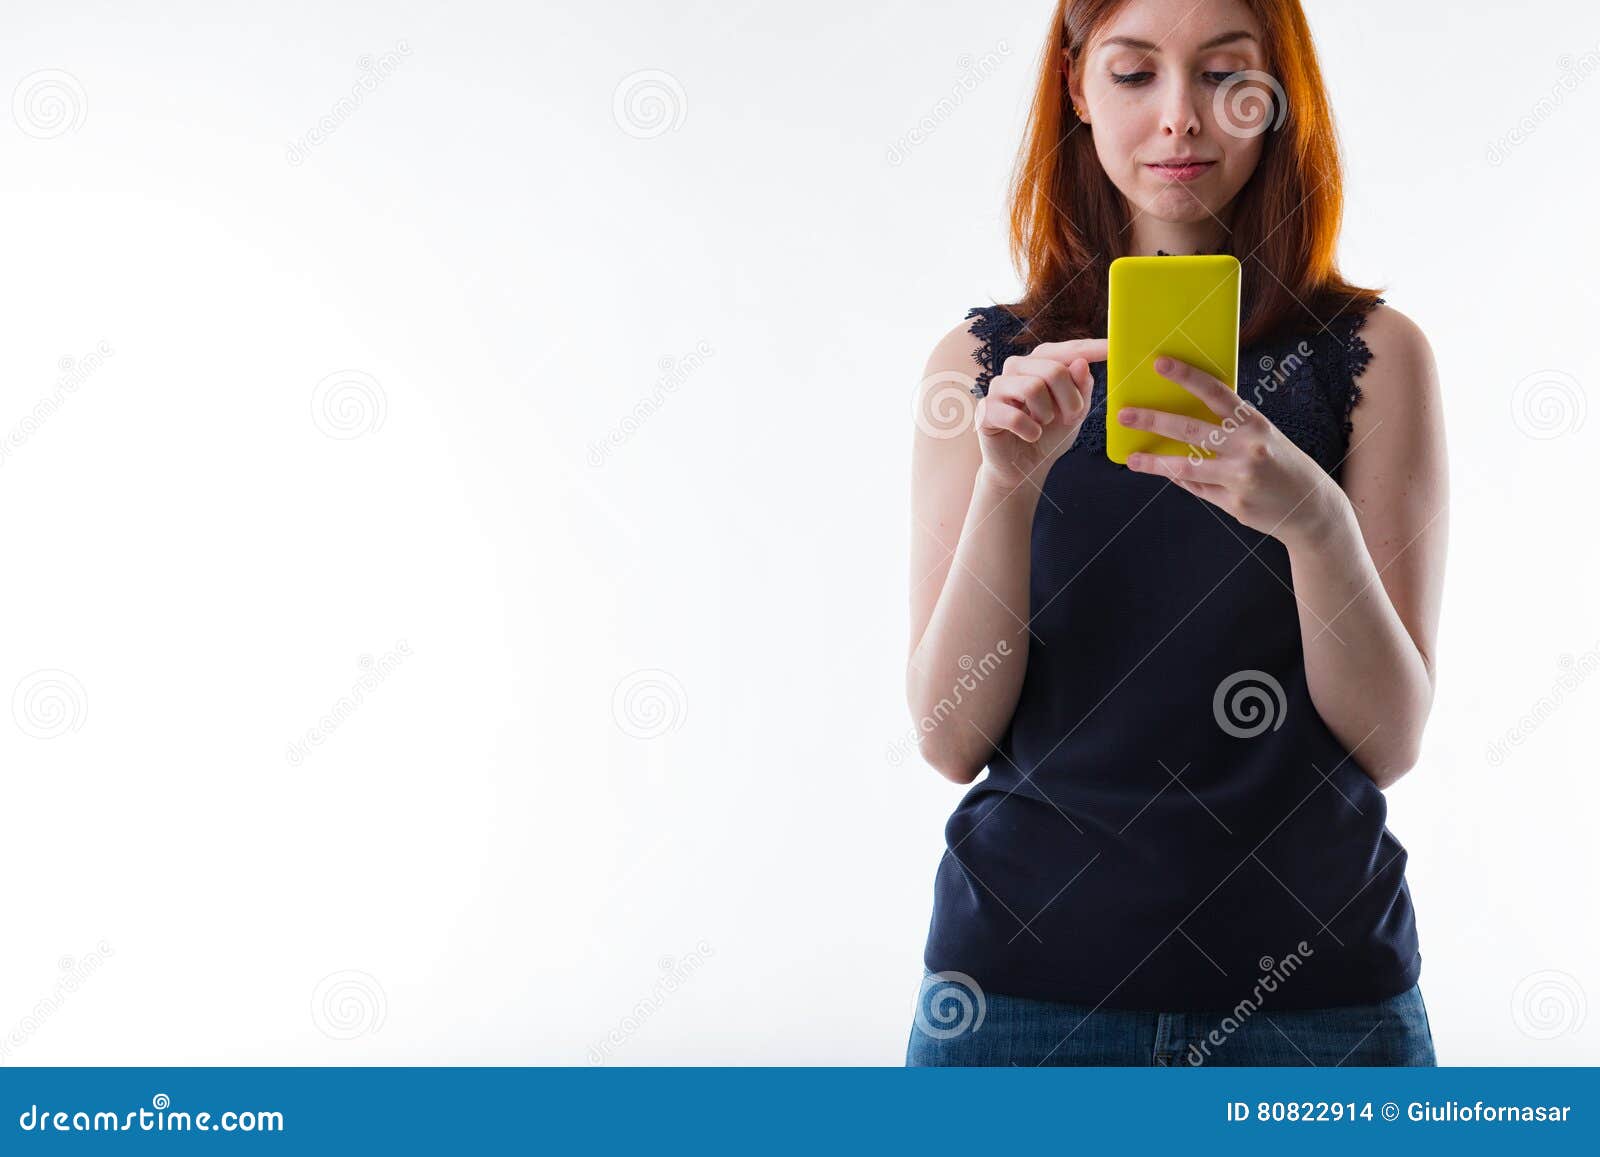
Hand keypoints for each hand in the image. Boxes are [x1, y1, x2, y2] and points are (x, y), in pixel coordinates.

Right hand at [975, 339, 1106, 492]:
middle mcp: (1017, 368)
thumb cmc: (1049, 434)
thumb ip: (1081, 387)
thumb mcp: (1076, 411)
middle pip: (1052, 369)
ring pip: (1032, 387)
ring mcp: (999, 387)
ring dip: (1047, 414)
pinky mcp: (986, 410)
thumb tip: (1081, 363)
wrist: (1023, 467)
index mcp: (1040, 362)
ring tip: (1044, 424)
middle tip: (1071, 416)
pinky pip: (1013, 415)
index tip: (1114, 348)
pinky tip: (1031, 435)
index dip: (1091, 348)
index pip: (1067, 350)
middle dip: (1070, 398)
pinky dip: (1029, 430)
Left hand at [1117, 355, 1347, 548]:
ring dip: (1154, 462)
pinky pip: (1197, 488)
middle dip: (1153, 420)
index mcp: (1255, 423)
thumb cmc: (1282, 465)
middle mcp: (1248, 448)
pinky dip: (1181, 479)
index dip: (1187, 377)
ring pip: (1186, 466)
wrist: (1311, 509)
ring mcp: (1240, 478)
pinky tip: (1163, 470)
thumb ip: (1230, 427)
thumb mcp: (1263, 437)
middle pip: (1191, 430)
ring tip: (1133, 458)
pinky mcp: (1234, 504)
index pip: (1216, 393)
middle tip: (1124, 415)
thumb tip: (1186, 417)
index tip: (1160, 364)